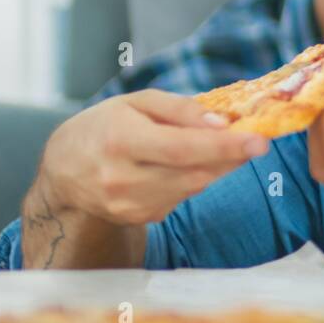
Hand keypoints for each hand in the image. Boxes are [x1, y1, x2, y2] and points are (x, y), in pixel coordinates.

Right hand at [39, 89, 267, 225]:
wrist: (64, 169)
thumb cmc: (105, 125)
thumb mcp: (137, 103)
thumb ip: (181, 110)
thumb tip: (222, 124)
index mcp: (120, 141)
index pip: (182, 148)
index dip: (224, 147)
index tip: (259, 141)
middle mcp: (122, 179)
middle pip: (194, 173)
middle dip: (231, 158)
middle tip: (255, 141)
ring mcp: (129, 205)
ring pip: (193, 188)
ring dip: (215, 168)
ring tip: (220, 148)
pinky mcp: (138, 219)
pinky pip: (181, 199)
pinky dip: (193, 180)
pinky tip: (184, 166)